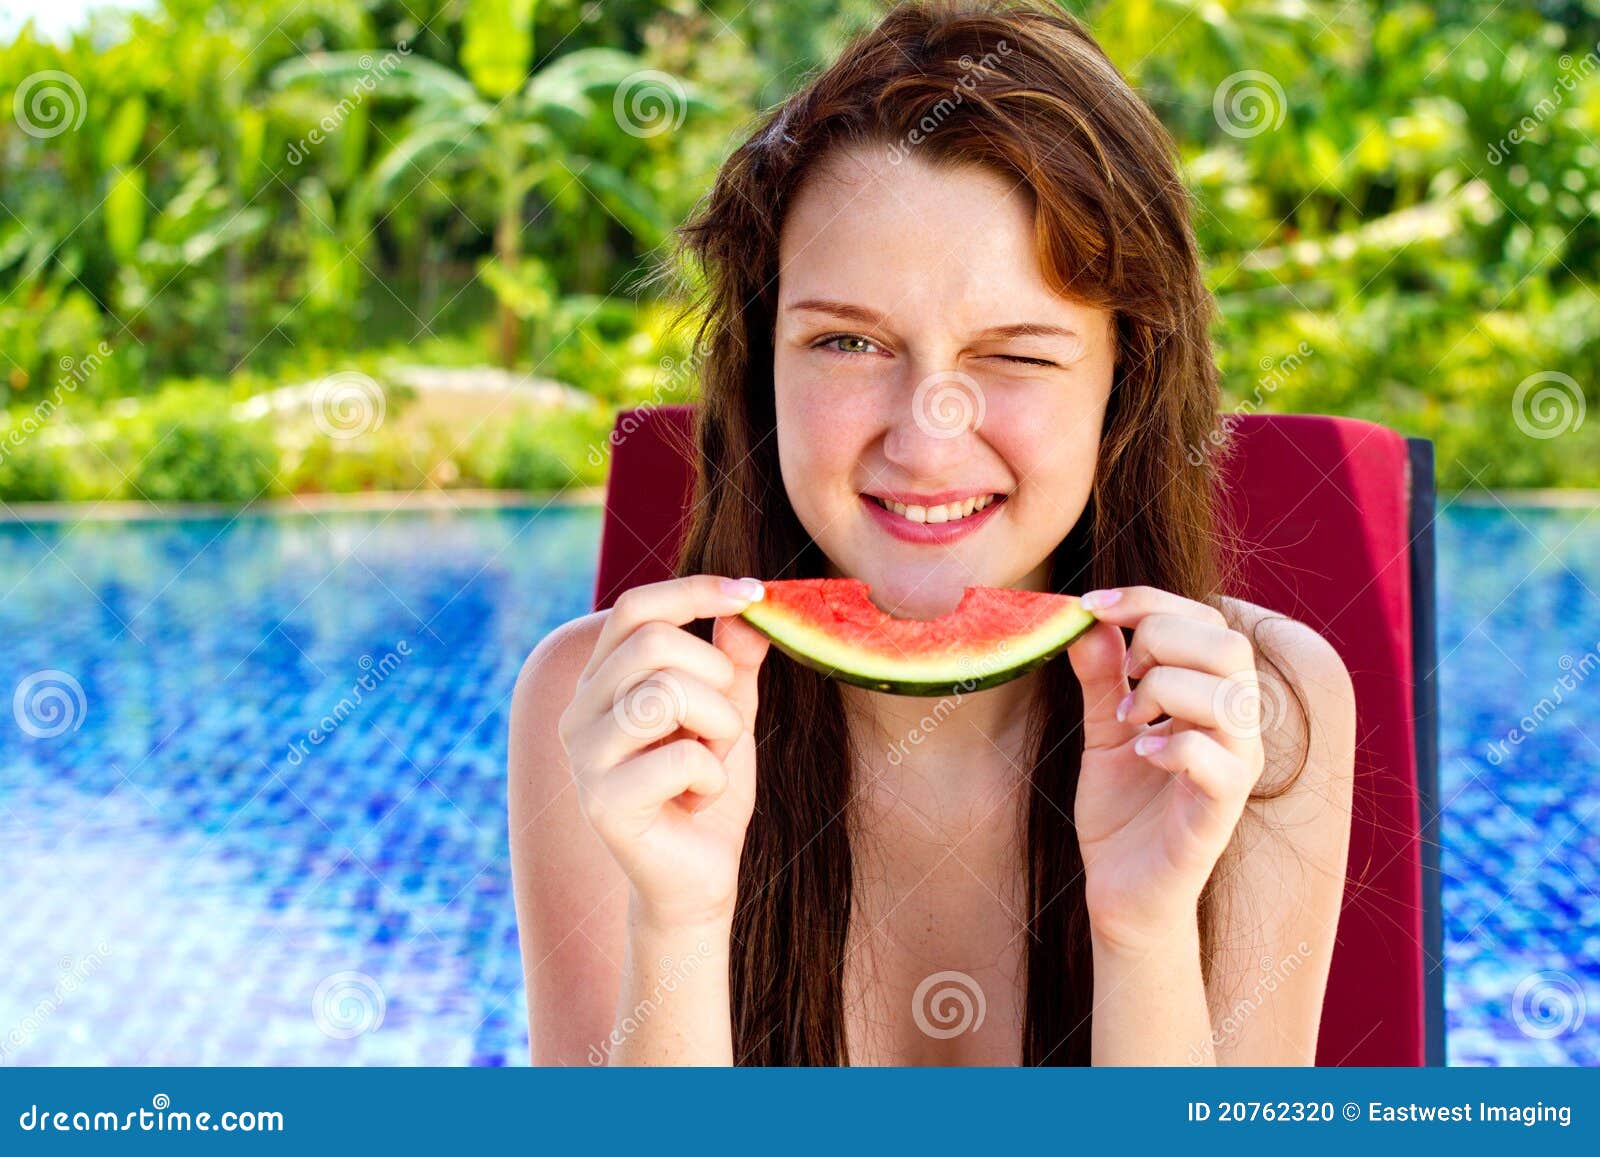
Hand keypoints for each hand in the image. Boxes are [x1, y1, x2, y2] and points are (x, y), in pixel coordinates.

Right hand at [557, 574, 770, 930]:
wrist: (695, 880)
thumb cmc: (706, 790)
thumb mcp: (728, 712)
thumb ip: (735, 660)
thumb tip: (747, 604)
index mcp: (602, 681)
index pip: (636, 607)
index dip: (696, 591)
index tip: (754, 593)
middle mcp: (579, 711)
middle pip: (653, 642)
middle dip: (716, 679)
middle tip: (721, 727)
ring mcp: (584, 756)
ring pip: (667, 693)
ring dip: (719, 729)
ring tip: (710, 762)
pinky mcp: (602, 802)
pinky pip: (681, 757)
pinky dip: (713, 778)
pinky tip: (697, 802)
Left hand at [1066, 585, 1265, 952]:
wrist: (1122, 891)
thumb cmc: (1122, 812)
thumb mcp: (1102, 731)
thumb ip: (1101, 678)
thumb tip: (1088, 618)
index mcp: (1213, 698)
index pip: (1205, 620)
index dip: (1148, 601)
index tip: (1091, 605)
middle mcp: (1236, 727)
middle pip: (1230, 645)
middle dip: (1164, 640)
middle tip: (1125, 676)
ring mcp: (1235, 768)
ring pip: (1229, 696)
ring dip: (1166, 691)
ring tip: (1129, 719)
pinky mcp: (1220, 811)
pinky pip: (1217, 761)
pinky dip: (1172, 746)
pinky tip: (1141, 755)